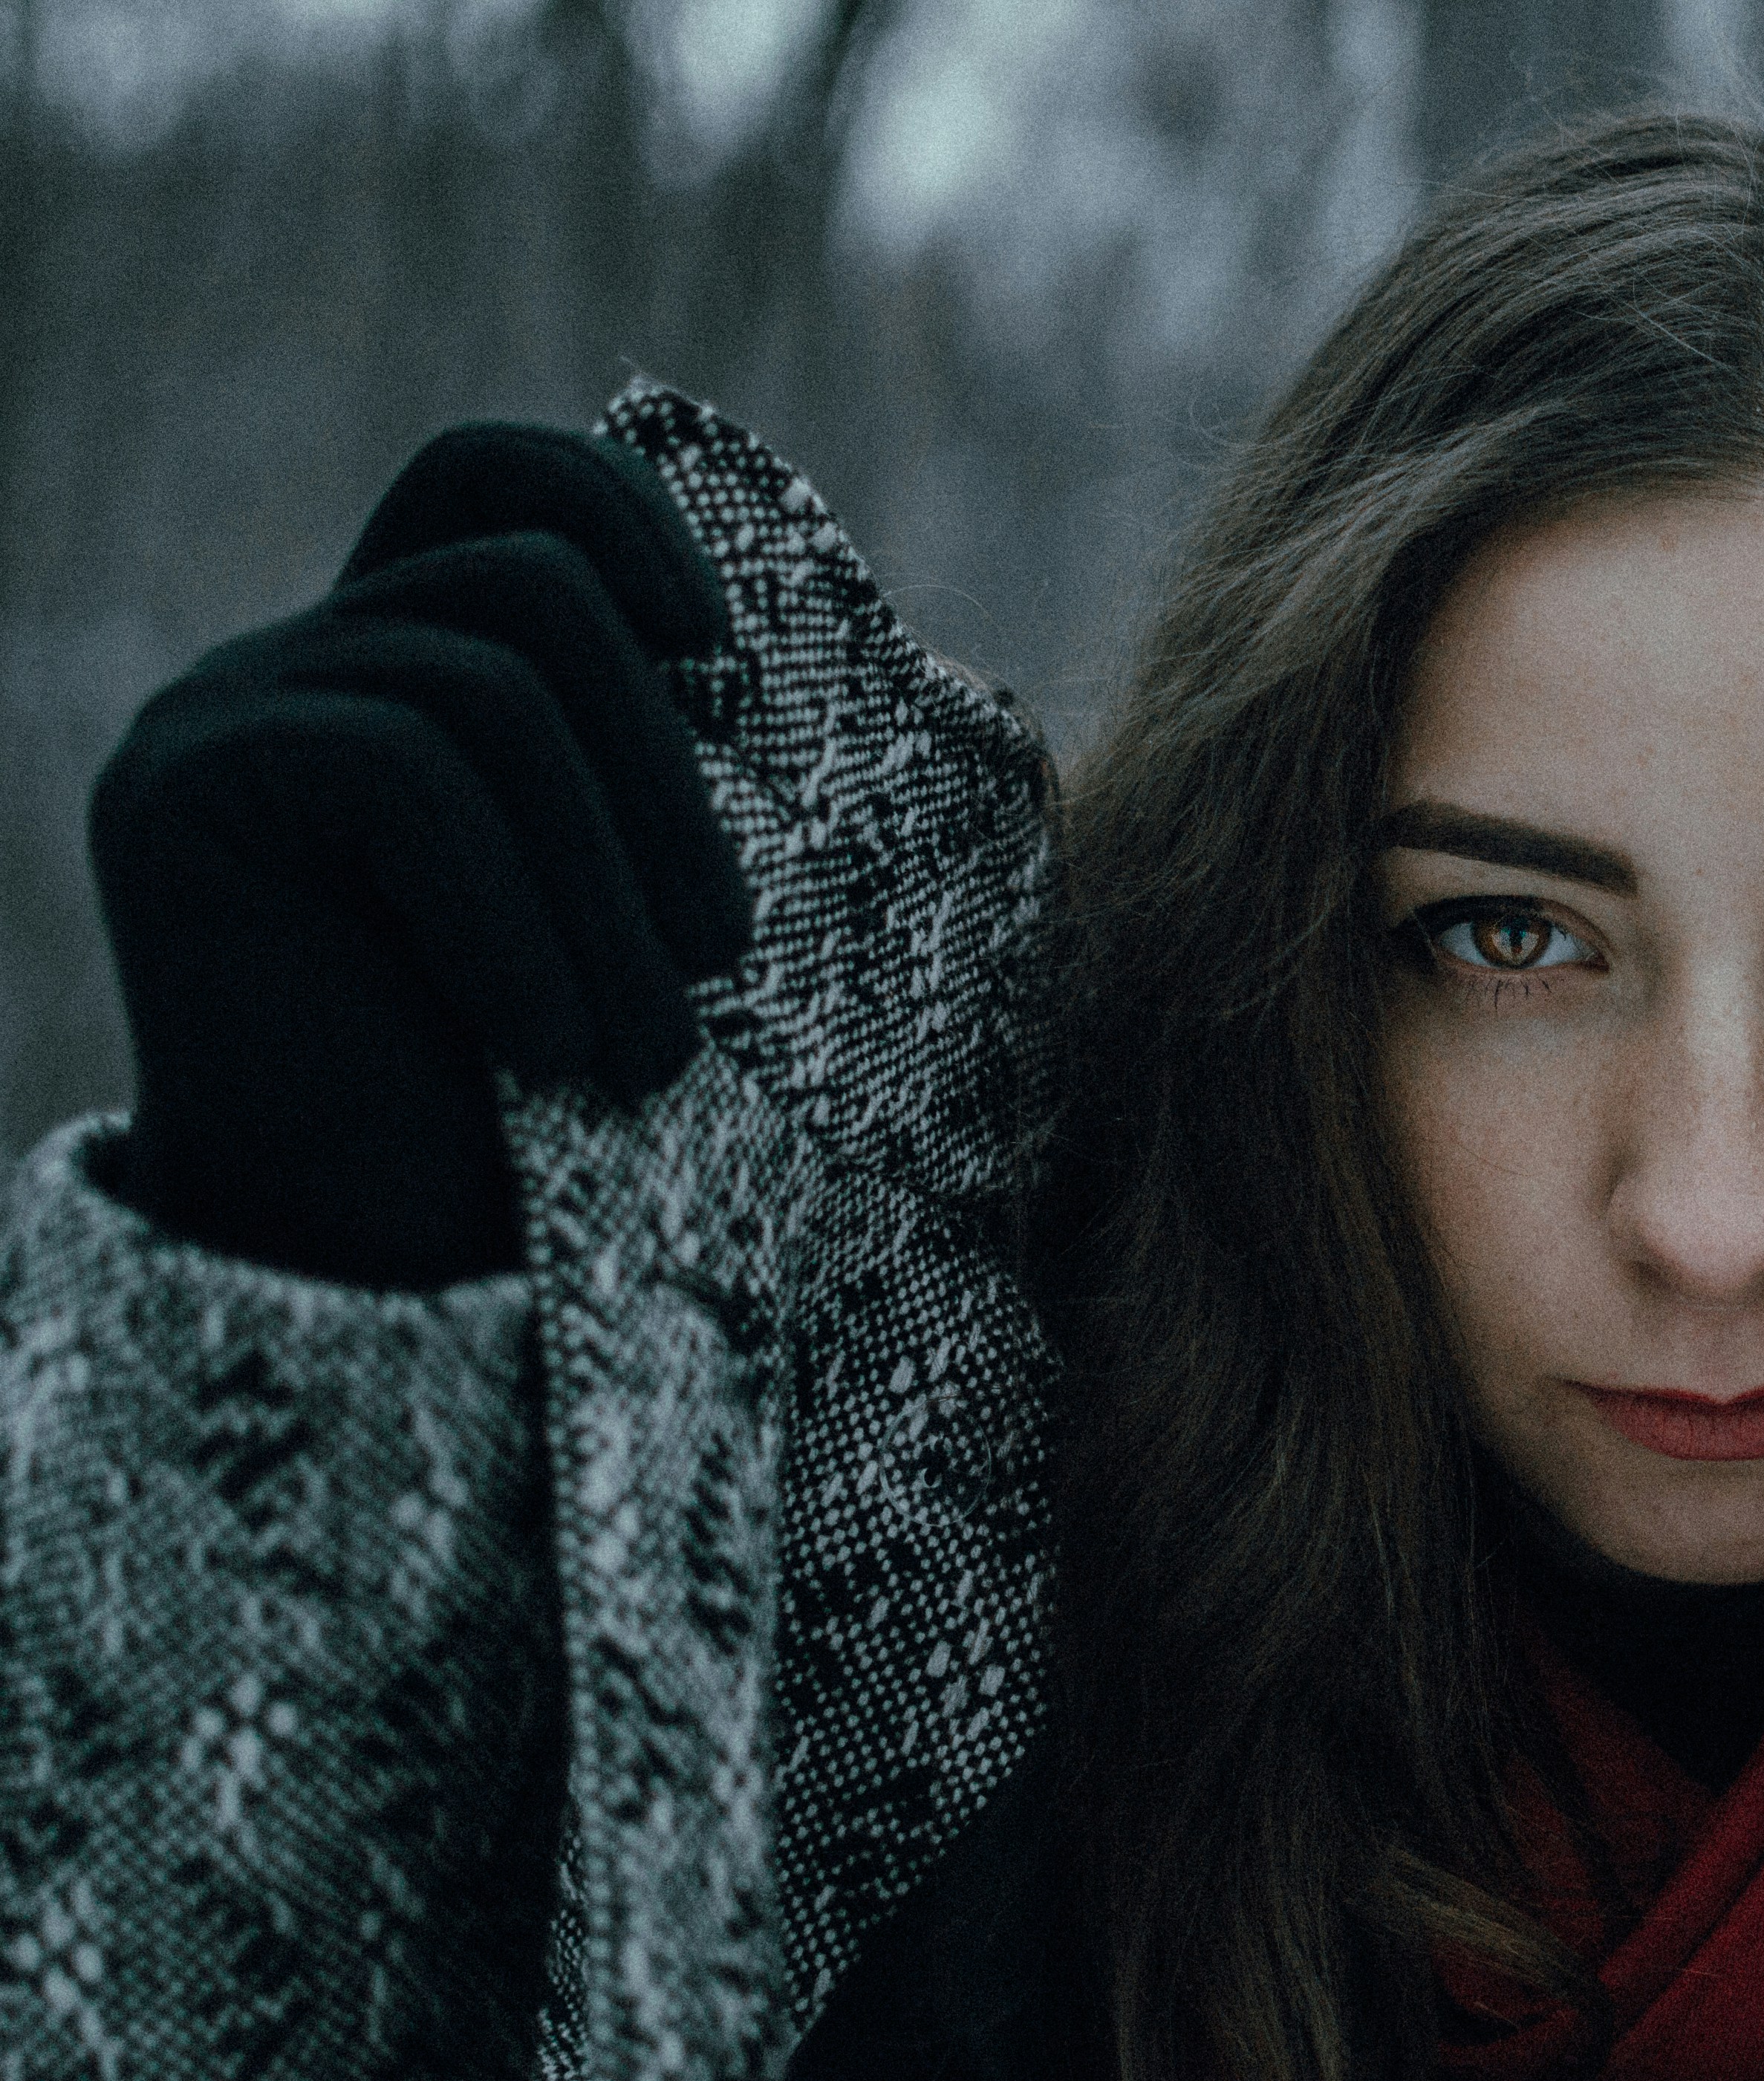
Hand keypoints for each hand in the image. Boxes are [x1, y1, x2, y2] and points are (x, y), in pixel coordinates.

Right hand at [90, 424, 751, 1288]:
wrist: (382, 1271)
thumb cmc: (539, 1105)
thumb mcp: (648, 908)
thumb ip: (691, 770)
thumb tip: (925, 673)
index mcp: (405, 664)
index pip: (491, 472)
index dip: (623, 510)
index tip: (721, 653)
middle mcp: (294, 661)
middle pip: (533, 583)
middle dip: (666, 778)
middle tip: (722, 961)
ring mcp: (221, 713)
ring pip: (493, 688)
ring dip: (611, 885)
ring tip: (647, 1051)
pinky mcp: (184, 790)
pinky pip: (405, 776)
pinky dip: (515, 920)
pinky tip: (548, 1047)